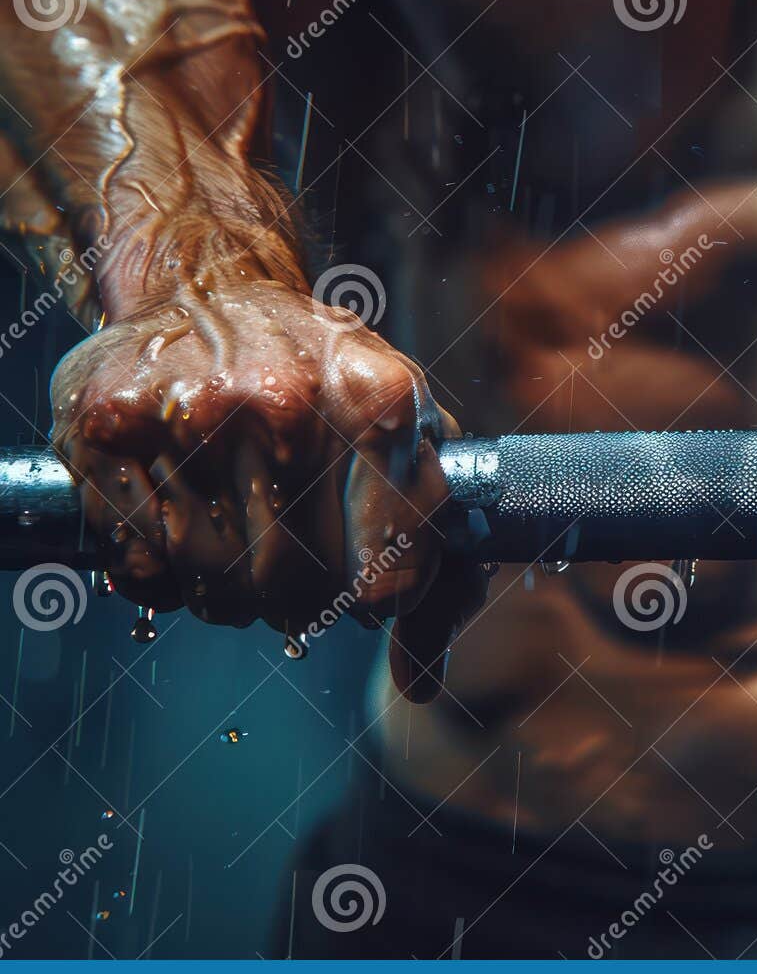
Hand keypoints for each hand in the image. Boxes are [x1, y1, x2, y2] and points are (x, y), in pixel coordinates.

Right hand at [50, 270, 482, 700]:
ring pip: (214, 585)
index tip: (369, 592)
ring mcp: (192, 408)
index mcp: (381, 400)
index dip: (377, 600)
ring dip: (230, 593)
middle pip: (295, 588)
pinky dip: (165, 575)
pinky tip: (186, 525)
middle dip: (300, 601)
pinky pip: (141, 566)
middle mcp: (287, 397)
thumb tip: (421, 684)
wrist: (213, 289)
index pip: (391, 571)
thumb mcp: (407, 442)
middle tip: (297, 571)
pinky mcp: (107, 424)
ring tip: (242, 544)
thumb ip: (431, 563)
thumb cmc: (330, 386)